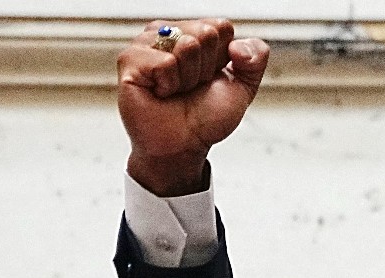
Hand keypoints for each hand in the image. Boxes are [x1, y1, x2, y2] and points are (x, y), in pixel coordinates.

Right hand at [117, 18, 269, 195]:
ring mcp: (147, 44)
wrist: (185, 144)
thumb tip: (237, 46)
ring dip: (189, 77)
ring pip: (186, 45)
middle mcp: (169, 33)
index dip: (223, 58)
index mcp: (193, 32)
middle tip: (192, 86)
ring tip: (176, 90)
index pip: (221, 26)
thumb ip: (255, 57)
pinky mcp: (129, 60)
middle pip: (206, 33)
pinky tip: (160, 92)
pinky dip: (170, 84)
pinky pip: (165, 62)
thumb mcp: (243, 86)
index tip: (210, 77)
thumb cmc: (207, 116)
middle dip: (206, 68)